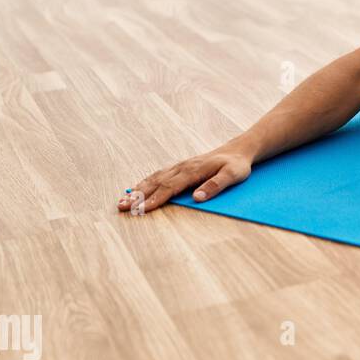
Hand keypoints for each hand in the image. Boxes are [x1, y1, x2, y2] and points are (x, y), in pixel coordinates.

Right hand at [117, 147, 252, 213]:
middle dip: (138, 196)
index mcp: (193, 170)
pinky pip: (159, 175)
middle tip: (121, 207)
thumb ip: (216, 185)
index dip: (155, 199)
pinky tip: (136, 190)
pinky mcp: (180, 168)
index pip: (170, 187)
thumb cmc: (236, 165)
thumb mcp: (233, 175)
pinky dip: (145, 183)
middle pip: (156, 183)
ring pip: (154, 178)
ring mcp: (179, 167)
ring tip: (122, 201)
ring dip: (138, 190)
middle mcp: (183, 167)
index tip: (141, 209)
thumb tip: (197, 198)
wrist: (237, 150)